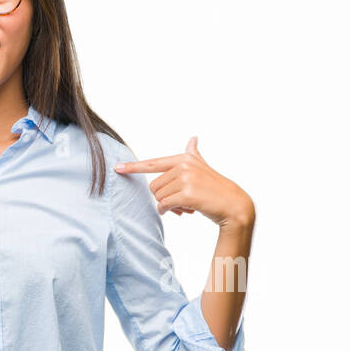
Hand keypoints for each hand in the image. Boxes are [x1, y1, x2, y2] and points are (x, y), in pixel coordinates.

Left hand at [113, 136, 253, 226]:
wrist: (234, 204)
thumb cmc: (215, 188)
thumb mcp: (203, 167)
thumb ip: (194, 153)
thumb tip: (193, 138)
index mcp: (184, 159)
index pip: (153, 163)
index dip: (133, 167)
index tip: (117, 168)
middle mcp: (183, 165)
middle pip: (154, 186)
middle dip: (163, 197)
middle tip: (180, 203)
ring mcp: (185, 178)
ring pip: (159, 197)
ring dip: (168, 206)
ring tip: (185, 207)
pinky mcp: (187, 194)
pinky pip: (164, 205)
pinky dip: (168, 212)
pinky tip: (182, 213)